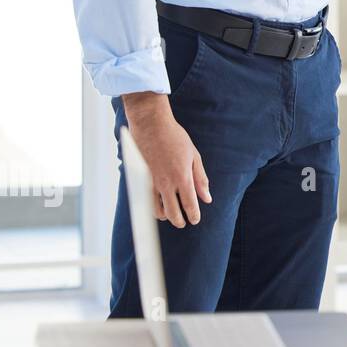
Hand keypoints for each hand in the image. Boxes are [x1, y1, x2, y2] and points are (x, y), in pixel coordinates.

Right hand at [121, 92, 211, 227]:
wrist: (151, 125)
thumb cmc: (175, 138)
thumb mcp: (194, 156)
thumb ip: (200, 179)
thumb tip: (206, 198)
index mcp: (182, 177)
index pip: (189, 205)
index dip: (193, 216)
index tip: (195, 220)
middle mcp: (166, 183)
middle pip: (172, 213)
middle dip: (179, 221)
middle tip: (183, 222)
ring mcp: (151, 183)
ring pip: (156, 210)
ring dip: (165, 215)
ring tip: (171, 212)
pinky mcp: (140, 179)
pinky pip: (146, 201)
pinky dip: (153, 206)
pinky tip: (159, 203)